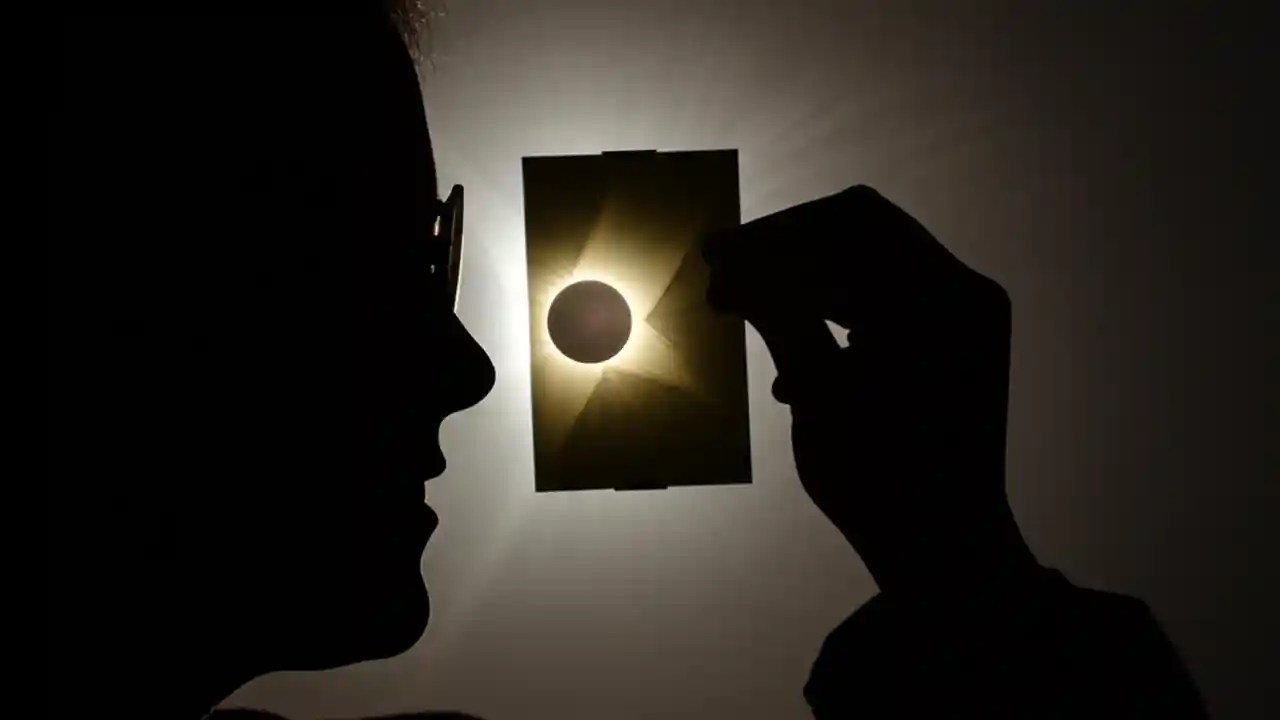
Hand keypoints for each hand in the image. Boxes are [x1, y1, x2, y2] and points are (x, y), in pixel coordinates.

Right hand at [703, 186, 1011, 557]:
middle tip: (724, 278)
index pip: (850, 221)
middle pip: (864, 237)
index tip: (718, 256)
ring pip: (872, 273)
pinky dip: (837, 320)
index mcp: (943, 297)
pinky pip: (890, 308)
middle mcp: (965, 295)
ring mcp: (967, 322)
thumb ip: (779, 314)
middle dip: (787, 255)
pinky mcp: (956, 349)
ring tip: (746, 318)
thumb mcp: (818, 391)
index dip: (776, 230)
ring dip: (805, 289)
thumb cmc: (882, 480)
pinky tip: (793, 368)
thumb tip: (730, 261)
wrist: (947, 553)